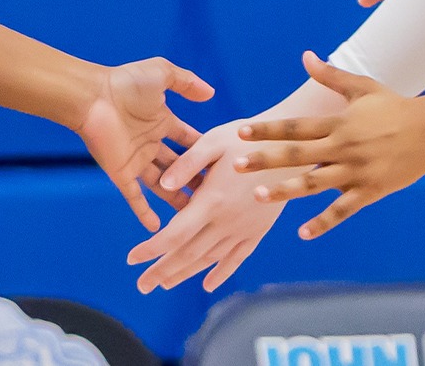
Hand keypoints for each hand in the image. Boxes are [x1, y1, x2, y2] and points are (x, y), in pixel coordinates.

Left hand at [72, 57, 214, 231]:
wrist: (89, 96)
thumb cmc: (123, 82)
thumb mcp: (160, 73)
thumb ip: (185, 81)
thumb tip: (211, 93)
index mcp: (161, 122)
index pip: (190, 142)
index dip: (207, 155)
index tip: (228, 170)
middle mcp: (150, 143)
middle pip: (180, 168)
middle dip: (198, 183)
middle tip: (220, 201)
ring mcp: (135, 160)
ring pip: (162, 186)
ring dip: (178, 201)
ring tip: (198, 221)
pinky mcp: (120, 172)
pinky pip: (135, 197)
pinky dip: (145, 213)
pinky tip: (159, 230)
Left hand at [126, 119, 283, 292]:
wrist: (293, 148)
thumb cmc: (247, 139)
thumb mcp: (213, 141)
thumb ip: (186, 163)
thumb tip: (162, 185)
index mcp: (212, 200)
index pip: (175, 234)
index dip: (152, 249)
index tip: (131, 259)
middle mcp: (228, 221)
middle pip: (189, 253)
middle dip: (162, 271)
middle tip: (141, 286)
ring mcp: (244, 229)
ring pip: (210, 259)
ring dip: (186, 273)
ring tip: (164, 285)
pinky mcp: (258, 231)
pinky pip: (237, 258)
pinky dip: (221, 272)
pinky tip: (207, 285)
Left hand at [234, 53, 424, 238]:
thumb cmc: (395, 105)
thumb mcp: (362, 88)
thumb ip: (331, 76)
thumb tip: (305, 56)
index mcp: (338, 123)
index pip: (295, 127)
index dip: (268, 129)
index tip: (241, 132)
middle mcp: (343, 148)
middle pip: (297, 155)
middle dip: (264, 160)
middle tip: (235, 166)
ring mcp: (356, 171)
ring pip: (314, 184)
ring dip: (285, 191)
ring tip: (258, 197)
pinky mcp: (371, 191)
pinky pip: (343, 210)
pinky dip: (323, 222)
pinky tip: (302, 232)